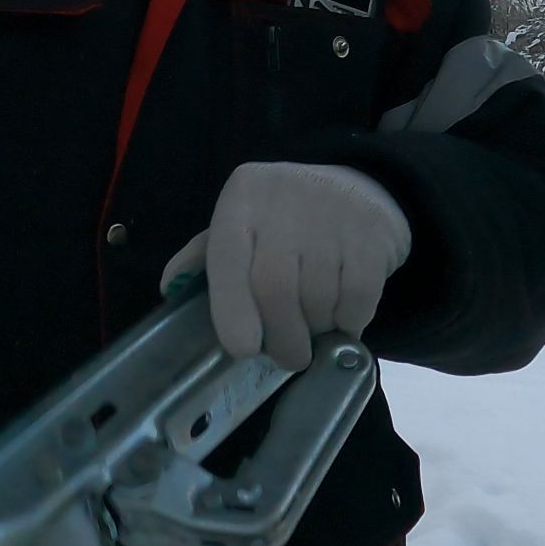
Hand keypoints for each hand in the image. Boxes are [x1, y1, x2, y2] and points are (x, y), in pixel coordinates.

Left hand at [160, 162, 410, 371]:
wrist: (363, 189)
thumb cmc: (288, 217)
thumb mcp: (243, 223)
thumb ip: (208, 255)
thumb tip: (171, 285)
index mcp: (242, 198)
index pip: (227, 259)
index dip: (231, 310)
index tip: (242, 348)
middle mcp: (285, 201)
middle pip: (274, 289)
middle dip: (281, 337)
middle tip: (287, 356)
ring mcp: (333, 215)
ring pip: (317, 300)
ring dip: (317, 329)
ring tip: (316, 325)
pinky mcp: (373, 234)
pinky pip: (356, 300)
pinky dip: (349, 321)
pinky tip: (344, 314)